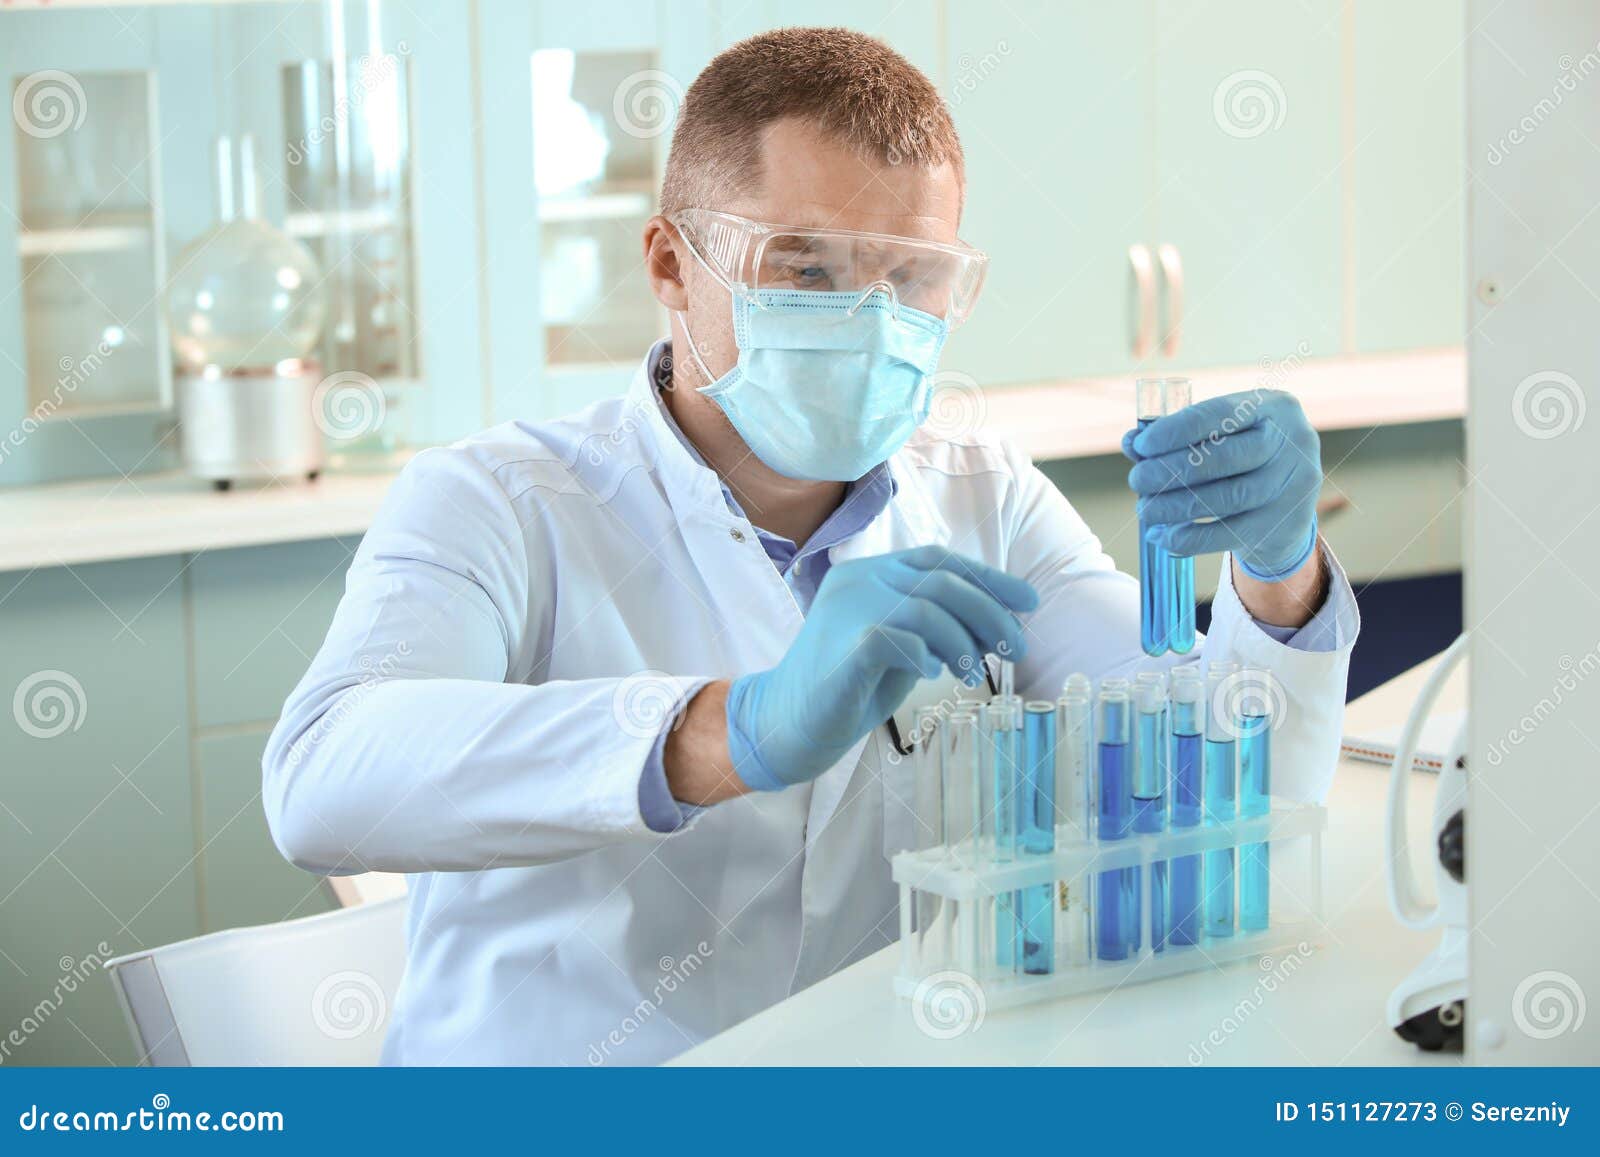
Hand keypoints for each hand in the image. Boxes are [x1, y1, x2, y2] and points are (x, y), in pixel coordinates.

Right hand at [726, 546, 1037, 790]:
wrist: (789, 722)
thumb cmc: (851, 686)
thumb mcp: (905, 646)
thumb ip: (940, 627)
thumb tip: (1001, 622)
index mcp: (871, 572)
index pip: (938, 559)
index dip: (988, 578)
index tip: (1028, 603)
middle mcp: (858, 580)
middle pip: (940, 579)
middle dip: (990, 611)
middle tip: (1018, 646)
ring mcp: (848, 608)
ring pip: (926, 606)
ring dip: (963, 640)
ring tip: (972, 672)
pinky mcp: (845, 645)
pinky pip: (900, 638)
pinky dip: (926, 655)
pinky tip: (932, 674)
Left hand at [1123, 389, 1320, 580]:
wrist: (1287, 506)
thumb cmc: (1242, 460)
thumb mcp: (1220, 437)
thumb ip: (1176, 436)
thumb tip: (1131, 443)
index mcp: (1273, 407)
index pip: (1219, 414)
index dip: (1174, 430)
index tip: (1140, 445)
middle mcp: (1292, 442)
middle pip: (1221, 458)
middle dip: (1169, 471)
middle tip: (1136, 481)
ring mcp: (1292, 486)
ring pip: (1225, 498)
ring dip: (1173, 507)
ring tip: (1144, 509)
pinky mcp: (1282, 525)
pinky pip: (1227, 534)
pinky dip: (1187, 538)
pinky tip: (1161, 536)